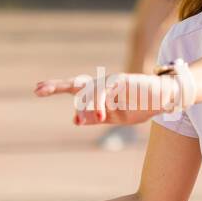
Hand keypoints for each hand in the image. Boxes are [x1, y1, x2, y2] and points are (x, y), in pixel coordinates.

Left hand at [34, 72, 178, 125]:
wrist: (164, 98)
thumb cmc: (141, 106)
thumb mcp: (115, 118)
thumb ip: (96, 117)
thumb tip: (75, 119)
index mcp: (99, 93)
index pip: (75, 89)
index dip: (56, 87)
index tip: (37, 90)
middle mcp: (102, 84)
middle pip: (76, 84)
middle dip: (56, 86)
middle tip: (37, 90)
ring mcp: (111, 81)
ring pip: (89, 92)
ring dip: (87, 108)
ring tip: (95, 120)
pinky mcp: (121, 80)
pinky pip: (104, 92)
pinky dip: (99, 104)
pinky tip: (98, 116)